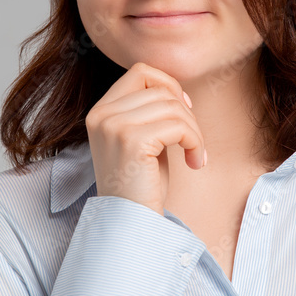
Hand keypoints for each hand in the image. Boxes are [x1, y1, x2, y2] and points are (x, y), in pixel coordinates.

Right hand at [84, 62, 206, 215]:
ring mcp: (114, 126)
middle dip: (187, 114)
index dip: (168, 86)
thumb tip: (178, 90)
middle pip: (162, 89)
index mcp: (100, 111)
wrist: (130, 223)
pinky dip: (195, 142)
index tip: (183, 114)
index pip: (141, 72)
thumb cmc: (141, 185)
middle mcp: (102, 115)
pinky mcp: (132, 141)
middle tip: (192, 142)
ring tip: (194, 154)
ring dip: (193, 131)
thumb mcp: (140, 139)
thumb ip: (149, 111)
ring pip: (173, 106)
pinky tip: (194, 162)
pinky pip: (179, 126)